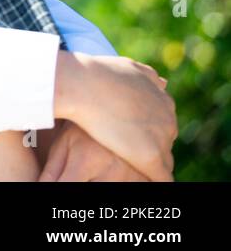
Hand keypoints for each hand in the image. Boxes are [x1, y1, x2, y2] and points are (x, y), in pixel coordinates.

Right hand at [57, 54, 176, 181]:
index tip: (127, 130)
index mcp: (163, 99)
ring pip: (163, 157)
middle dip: (148, 141)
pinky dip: (154, 180)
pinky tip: (145, 182)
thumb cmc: (97, 73)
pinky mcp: (150, 157)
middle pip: (164, 138)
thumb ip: (147, 77)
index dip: (144, 126)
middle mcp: (167, 118)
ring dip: (149, 159)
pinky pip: (161, 177)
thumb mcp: (129, 68)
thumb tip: (164, 82)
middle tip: (125, 144)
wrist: (82, 84)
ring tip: (131, 165)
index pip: (162, 120)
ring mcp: (160, 138)